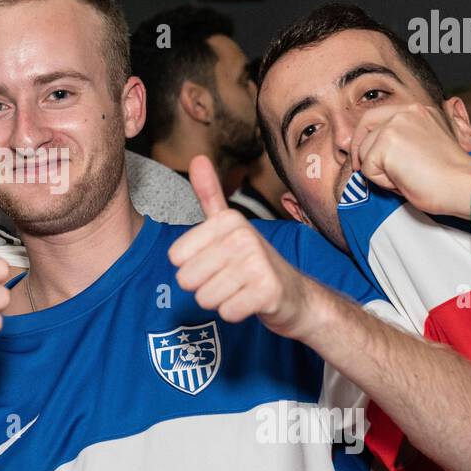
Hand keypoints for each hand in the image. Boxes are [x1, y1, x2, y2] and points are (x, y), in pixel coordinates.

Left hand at [168, 155, 321, 341]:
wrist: (295, 295)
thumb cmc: (253, 261)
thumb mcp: (230, 225)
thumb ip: (210, 195)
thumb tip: (197, 158)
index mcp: (229, 220)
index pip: (176, 257)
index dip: (191, 266)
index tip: (216, 261)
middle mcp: (243, 236)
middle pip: (187, 279)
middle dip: (203, 286)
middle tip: (228, 278)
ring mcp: (258, 263)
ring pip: (205, 297)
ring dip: (220, 300)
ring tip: (240, 289)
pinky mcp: (267, 292)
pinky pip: (226, 312)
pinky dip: (234, 312)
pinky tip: (250, 302)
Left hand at [348, 104, 470, 216]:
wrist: (466, 186)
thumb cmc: (451, 175)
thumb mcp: (427, 144)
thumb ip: (405, 139)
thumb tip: (376, 150)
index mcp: (418, 110)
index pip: (379, 116)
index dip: (367, 136)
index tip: (367, 154)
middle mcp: (405, 112)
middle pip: (364, 124)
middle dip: (358, 147)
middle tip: (360, 167)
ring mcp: (394, 126)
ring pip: (365, 152)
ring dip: (378, 171)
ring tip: (405, 179)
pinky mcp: (387, 143)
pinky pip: (368, 169)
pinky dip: (382, 182)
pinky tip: (404, 182)